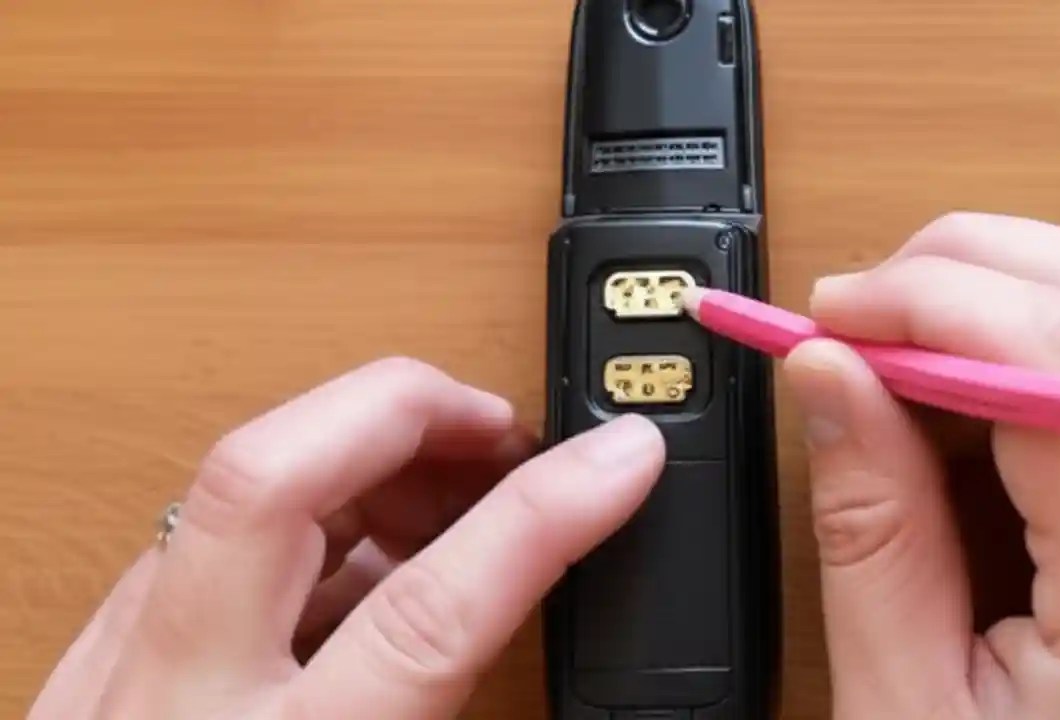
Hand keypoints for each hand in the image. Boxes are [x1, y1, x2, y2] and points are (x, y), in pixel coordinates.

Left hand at [28, 357, 664, 719]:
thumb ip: (462, 705)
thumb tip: (539, 604)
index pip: (424, 613)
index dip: (541, 515)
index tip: (622, 459)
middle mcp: (177, 702)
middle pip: (268, 480)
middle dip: (398, 412)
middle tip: (497, 429)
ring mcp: (120, 668)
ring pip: (233, 485)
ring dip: (363, 455)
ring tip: (453, 491)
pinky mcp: (101, 652)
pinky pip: (216, 532)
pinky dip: (317, 511)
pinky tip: (374, 547)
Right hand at [784, 213, 1059, 718]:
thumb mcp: (908, 711)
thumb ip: (870, 531)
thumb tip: (828, 375)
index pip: (1056, 355)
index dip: (922, 298)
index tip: (822, 316)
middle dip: (960, 269)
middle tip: (850, 319)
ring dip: (998, 297)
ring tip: (895, 351)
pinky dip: (1036, 346)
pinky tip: (960, 393)